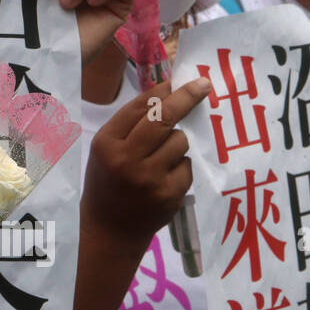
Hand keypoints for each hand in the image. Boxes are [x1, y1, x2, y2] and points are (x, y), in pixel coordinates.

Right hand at [82, 77, 210, 254]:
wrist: (109, 229)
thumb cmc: (106, 181)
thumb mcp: (105, 149)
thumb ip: (130, 123)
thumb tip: (165, 92)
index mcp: (106, 143)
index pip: (138, 108)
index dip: (163, 91)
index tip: (180, 80)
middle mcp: (126, 158)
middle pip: (163, 118)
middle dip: (185, 98)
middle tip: (204, 85)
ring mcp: (150, 178)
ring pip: (180, 142)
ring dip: (177, 143)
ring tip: (161, 158)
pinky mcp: (169, 194)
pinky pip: (187, 166)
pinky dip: (180, 167)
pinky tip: (165, 179)